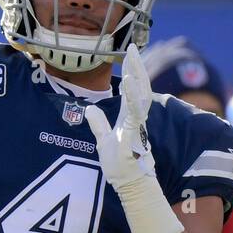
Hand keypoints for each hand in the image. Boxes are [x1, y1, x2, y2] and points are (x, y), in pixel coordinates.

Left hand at [85, 43, 156, 191]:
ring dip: (138, 74)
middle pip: (140, 86)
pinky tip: (130, 81)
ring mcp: (137, 125)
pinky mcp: (136, 133)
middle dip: (137, 66)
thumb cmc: (120, 166)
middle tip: (133, 46)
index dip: (131, 71)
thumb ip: (98, 123)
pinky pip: (136, 111)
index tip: (129, 54)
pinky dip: (134, 95)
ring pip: (142, 94)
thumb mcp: (103, 140)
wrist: (129, 185)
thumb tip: (90, 108)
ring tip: (133, 56)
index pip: (131, 89)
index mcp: (128, 117)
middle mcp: (136, 118)